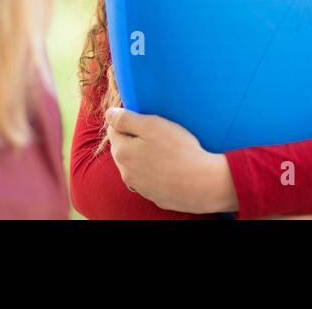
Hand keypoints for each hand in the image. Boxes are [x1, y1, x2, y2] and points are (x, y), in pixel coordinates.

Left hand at [105, 107, 234, 213]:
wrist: (202, 183)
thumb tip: (109, 114)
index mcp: (122, 152)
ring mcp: (140, 187)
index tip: (144, 118)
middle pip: (123, 148)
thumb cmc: (178, 150)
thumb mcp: (151, 125)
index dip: (127, 120)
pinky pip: (149, 178)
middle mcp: (126, 172)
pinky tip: (170, 166)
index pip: (113, 129)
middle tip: (157, 132)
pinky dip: (155, 171)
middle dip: (134, 138)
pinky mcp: (154, 195)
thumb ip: (125, 119)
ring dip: (144, 156)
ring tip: (166, 149)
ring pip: (135, 165)